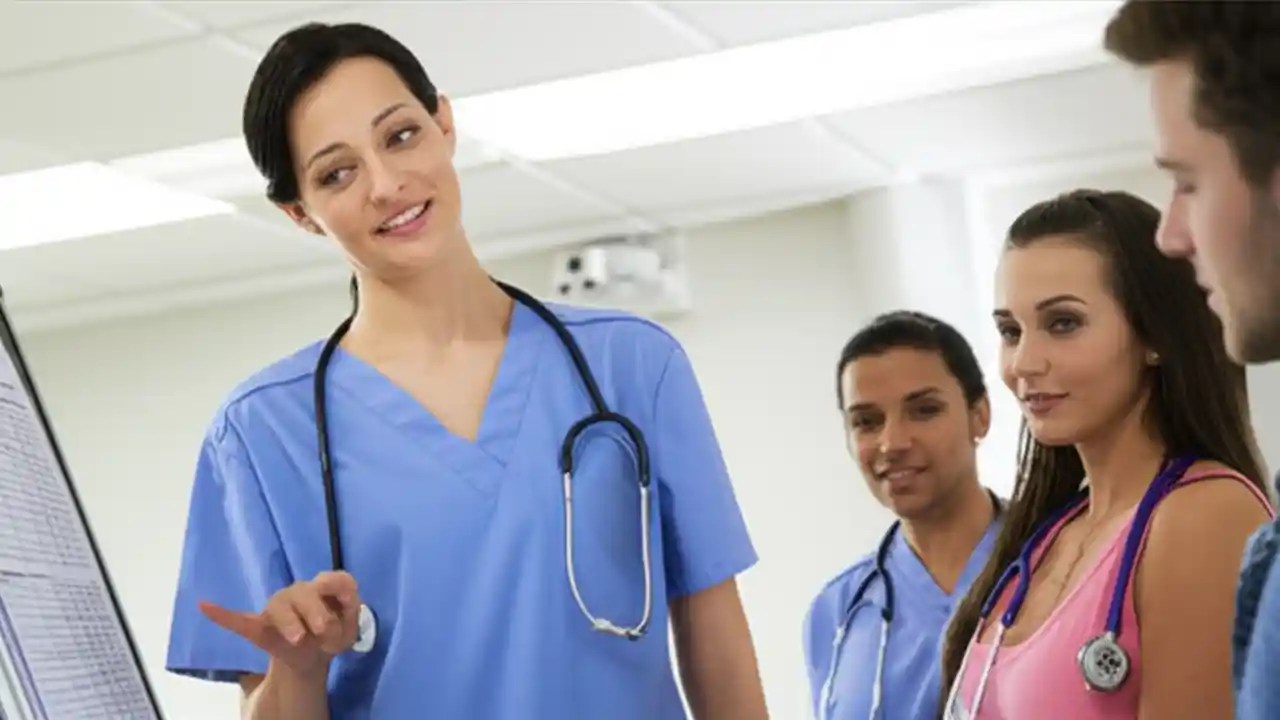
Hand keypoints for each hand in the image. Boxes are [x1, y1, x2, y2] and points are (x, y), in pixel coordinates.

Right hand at [200, 571, 363, 676]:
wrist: (310, 658)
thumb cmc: (331, 635)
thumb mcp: (349, 630)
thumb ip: (351, 615)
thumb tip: (351, 599)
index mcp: (323, 589)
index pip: (333, 578)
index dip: (343, 590)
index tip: (349, 604)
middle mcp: (300, 593)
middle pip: (304, 590)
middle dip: (315, 610)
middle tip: (323, 631)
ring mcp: (277, 608)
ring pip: (279, 605)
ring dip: (290, 621)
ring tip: (298, 638)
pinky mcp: (258, 626)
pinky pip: (236, 618)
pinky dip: (221, 613)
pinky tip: (204, 605)